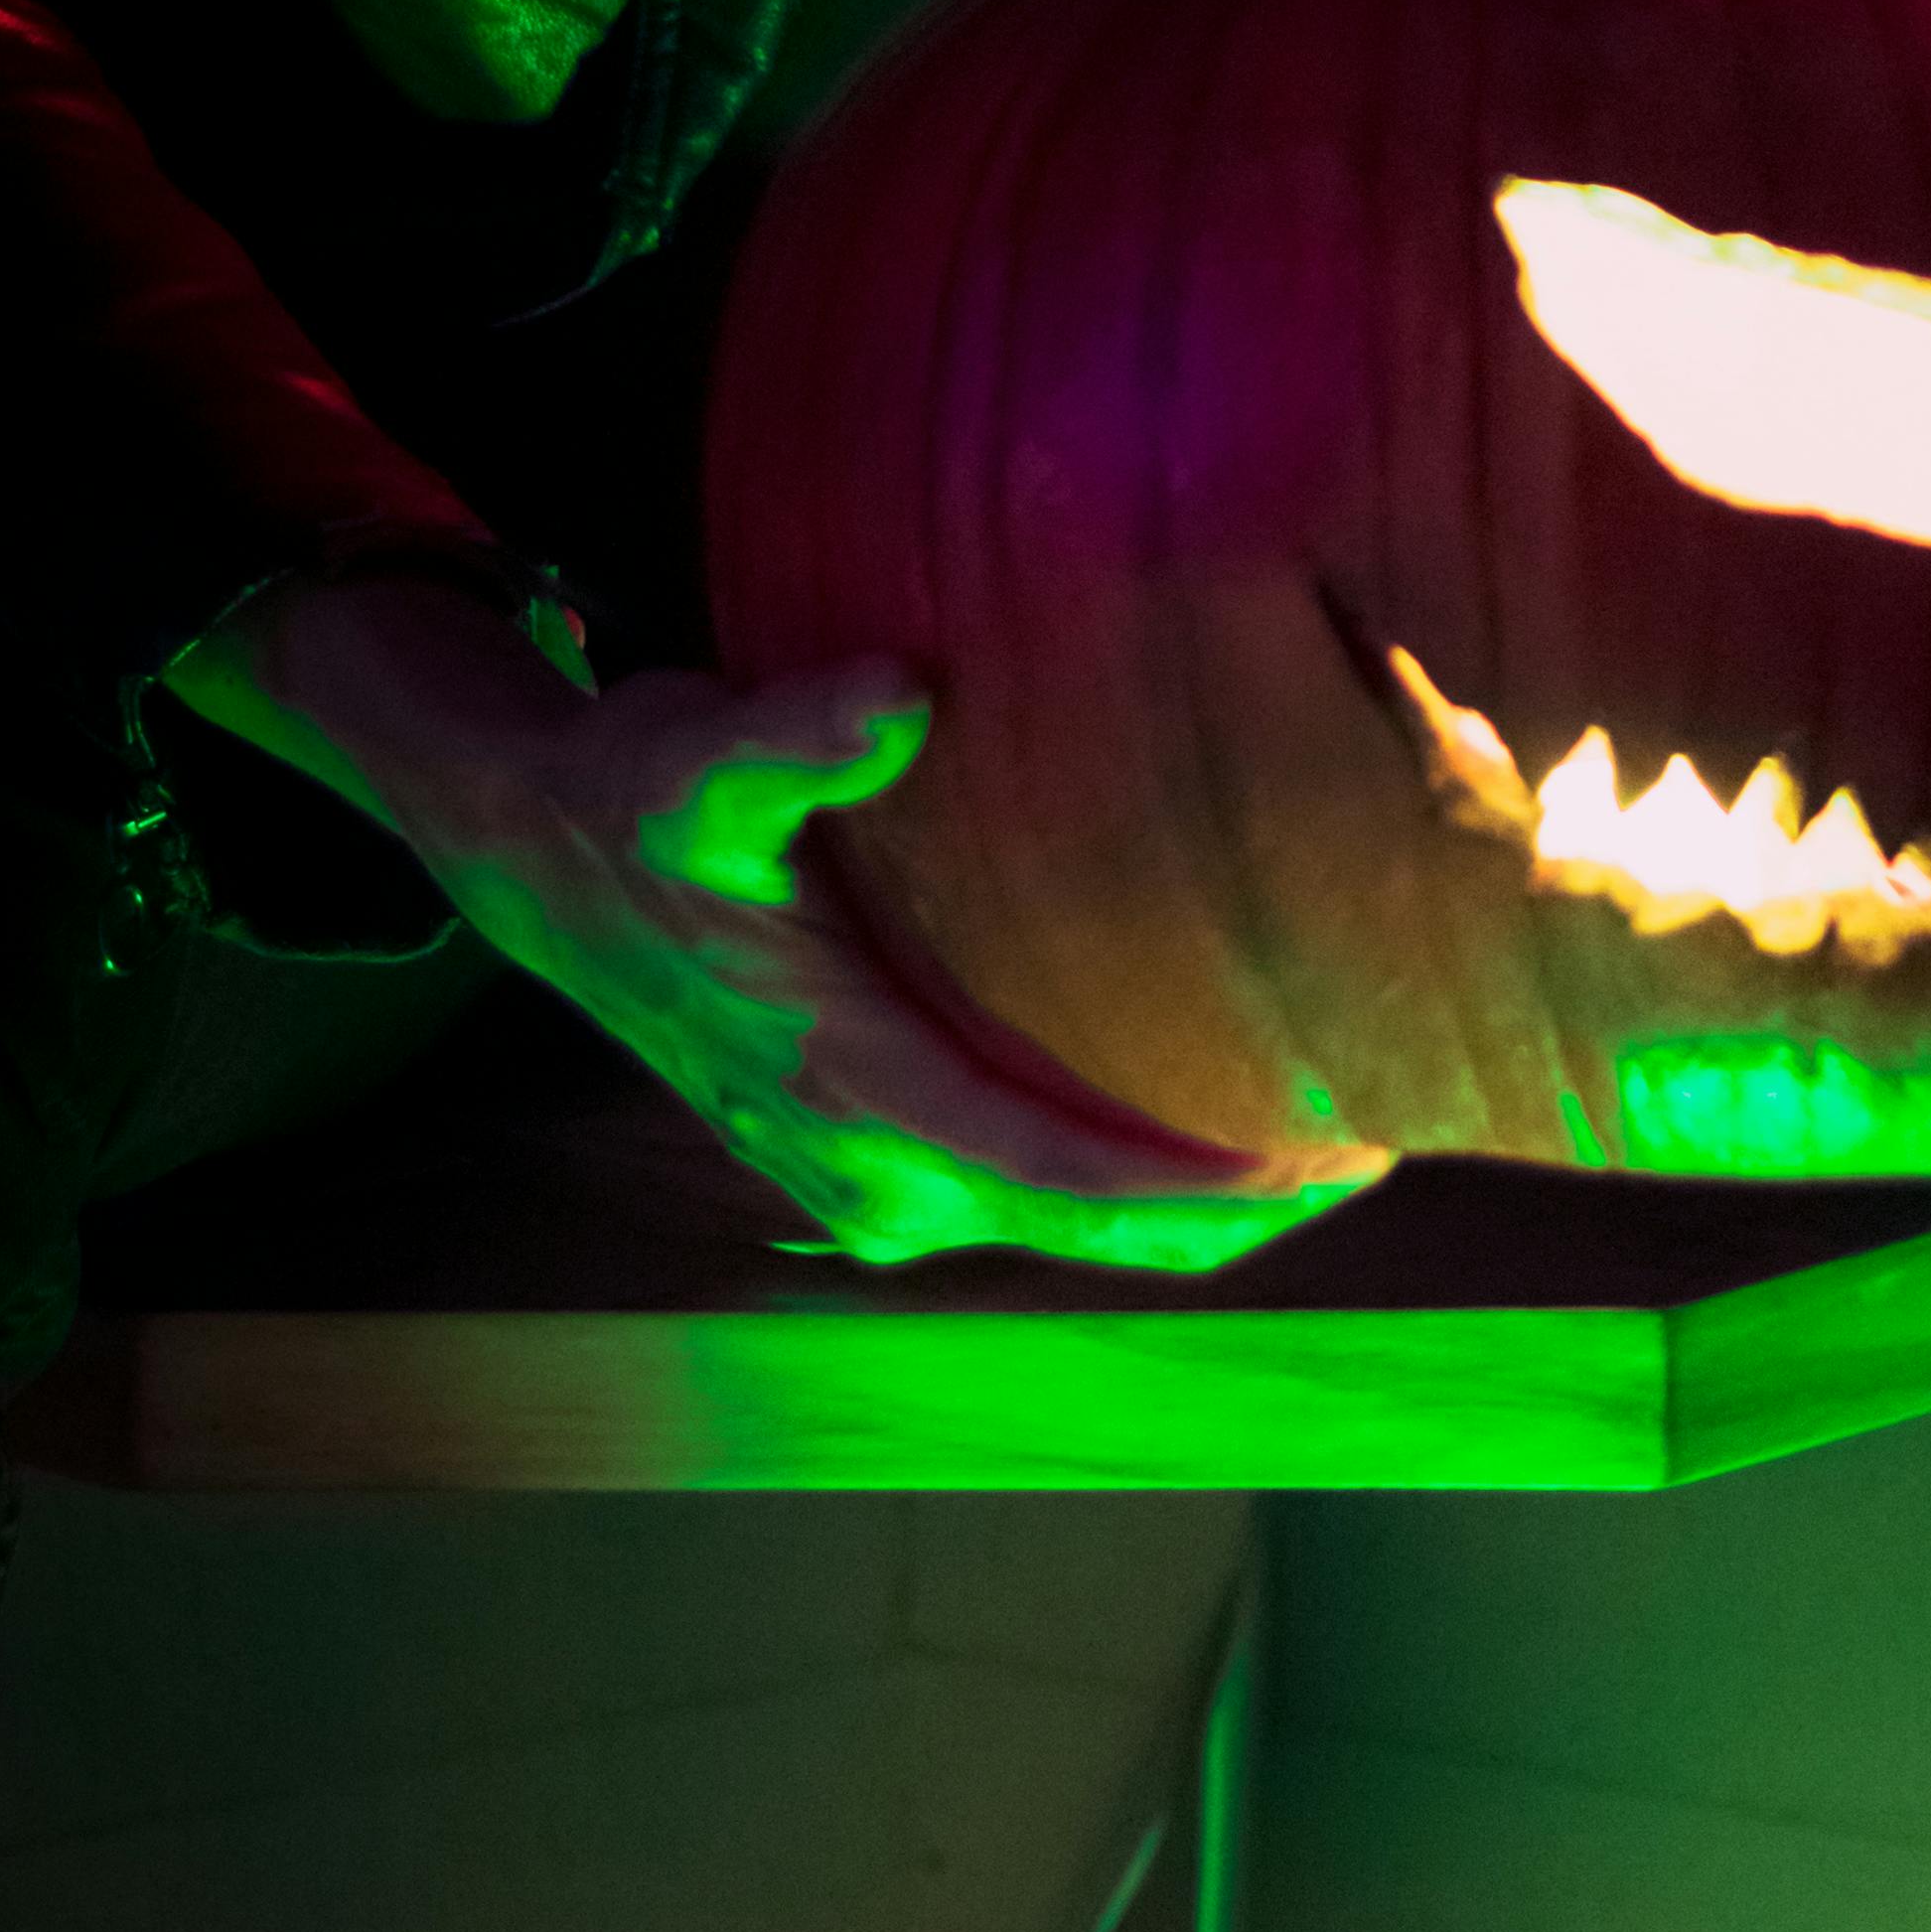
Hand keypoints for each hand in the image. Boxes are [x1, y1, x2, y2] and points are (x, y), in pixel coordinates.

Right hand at [166, 573, 1389, 1274]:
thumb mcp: (695, 758)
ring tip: (1337, 1103)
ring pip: (1080, 1220)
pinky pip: (1043, 1177)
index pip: (1075, 1180)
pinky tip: (1217, 1082)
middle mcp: (877, 1175)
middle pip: (1106, 1234)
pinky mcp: (885, 1144)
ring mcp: (878, 1177)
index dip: (1216, 1179)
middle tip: (1392, 1121)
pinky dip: (1137, 1158)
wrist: (538, 848)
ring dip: (1202, 1188)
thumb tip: (895, 697)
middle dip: (1250, 1201)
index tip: (1346, 1140)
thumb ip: (797, 737)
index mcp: (855, 1103)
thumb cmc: (632, 800)